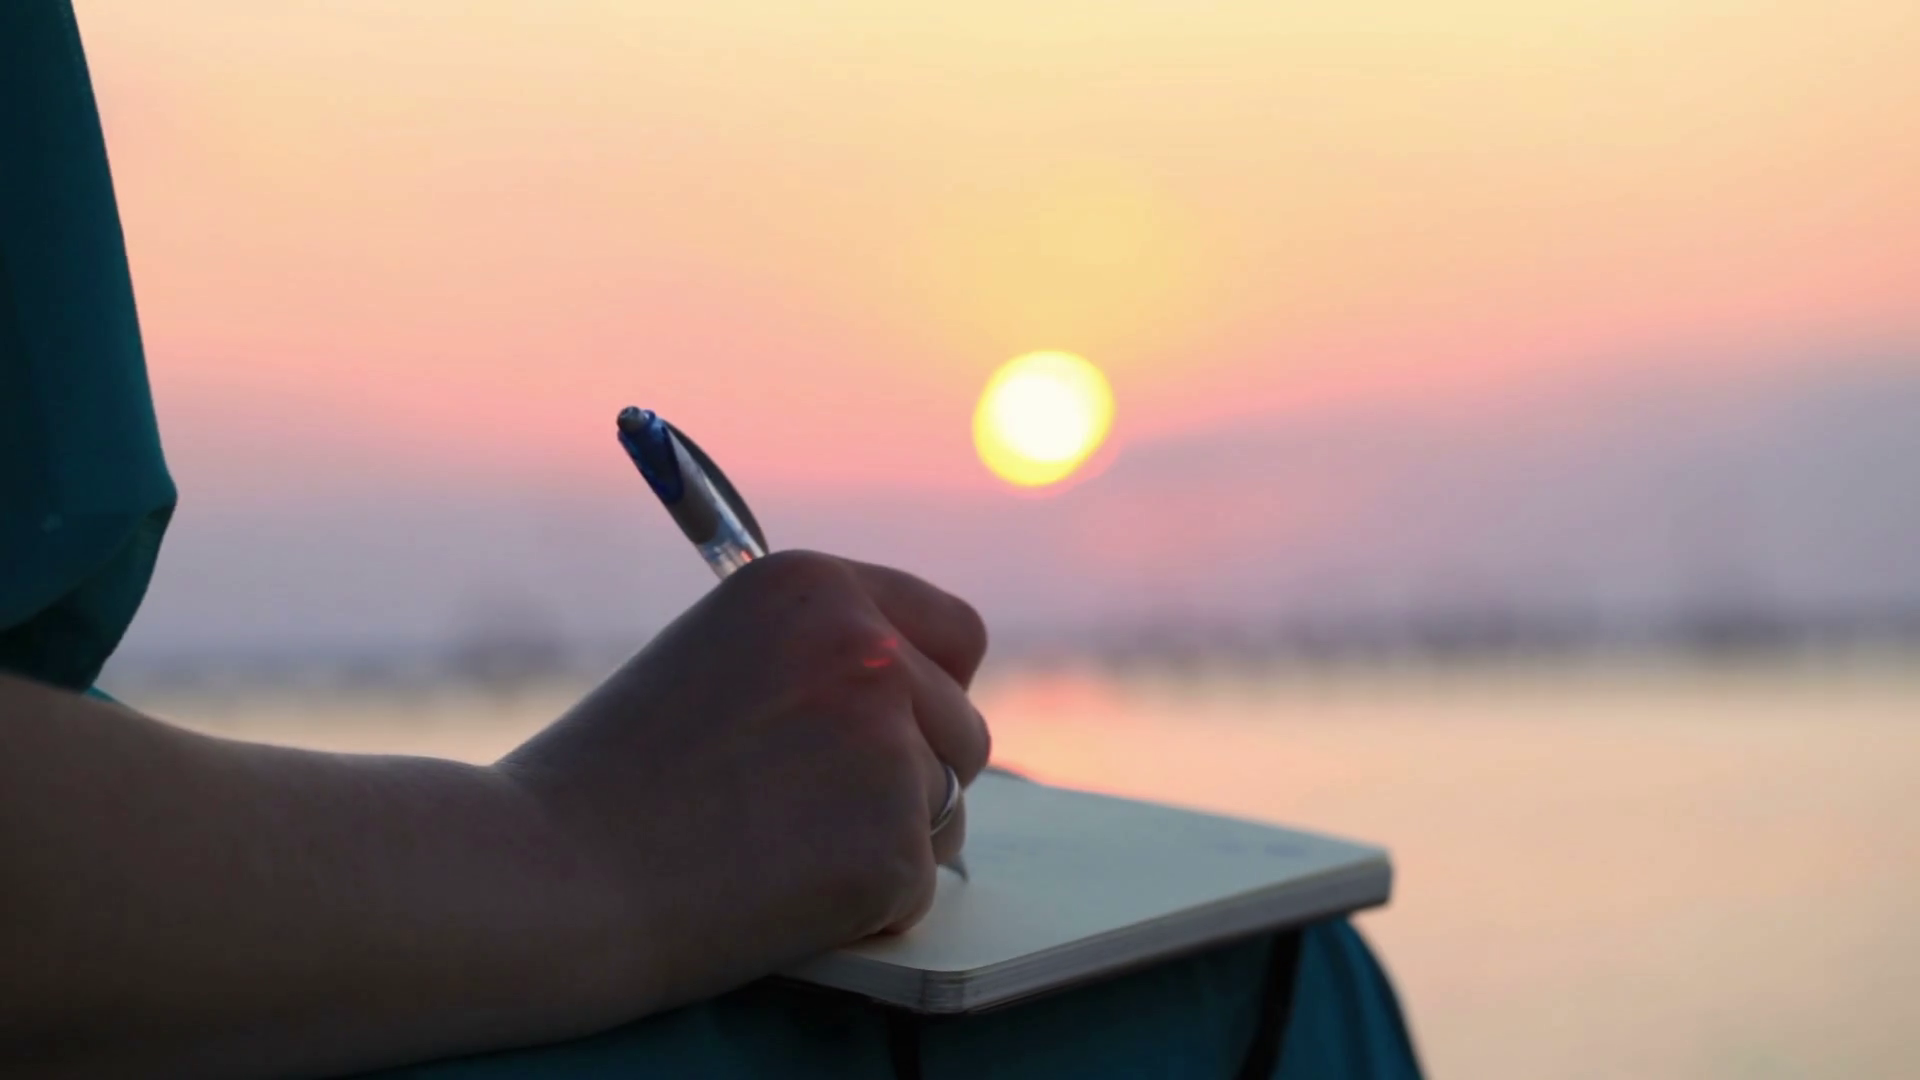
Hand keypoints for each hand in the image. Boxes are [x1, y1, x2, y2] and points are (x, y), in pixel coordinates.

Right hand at [497, 550, 991, 1012]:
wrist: (546, 877)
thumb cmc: (612, 780)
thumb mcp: (721, 660)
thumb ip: (819, 662)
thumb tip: (913, 697)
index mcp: (817, 586)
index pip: (956, 633)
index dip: (931, 691)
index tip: (896, 730)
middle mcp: (867, 649)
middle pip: (963, 729)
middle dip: (912, 777)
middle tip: (807, 813)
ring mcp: (887, 745)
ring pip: (947, 810)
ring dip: (885, 842)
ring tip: (770, 849)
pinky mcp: (891, 844)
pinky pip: (916, 886)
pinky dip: (861, 907)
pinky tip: (772, 895)